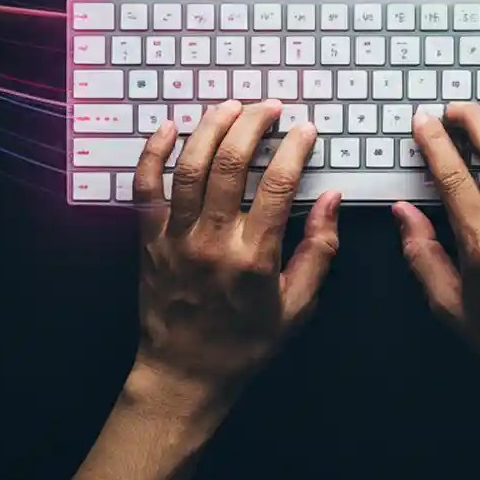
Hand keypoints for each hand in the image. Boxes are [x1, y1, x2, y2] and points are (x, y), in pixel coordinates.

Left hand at [131, 99, 339, 404]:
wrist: (184, 374)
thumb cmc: (246, 343)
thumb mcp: (298, 306)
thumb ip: (319, 251)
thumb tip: (334, 200)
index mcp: (255, 258)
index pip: (278, 186)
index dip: (294, 149)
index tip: (304, 129)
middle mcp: (213, 241)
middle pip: (231, 164)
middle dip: (253, 125)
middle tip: (269, 106)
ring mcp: (176, 237)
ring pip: (190, 167)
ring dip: (211, 127)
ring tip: (231, 105)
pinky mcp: (149, 239)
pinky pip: (146, 187)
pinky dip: (154, 152)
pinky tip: (170, 126)